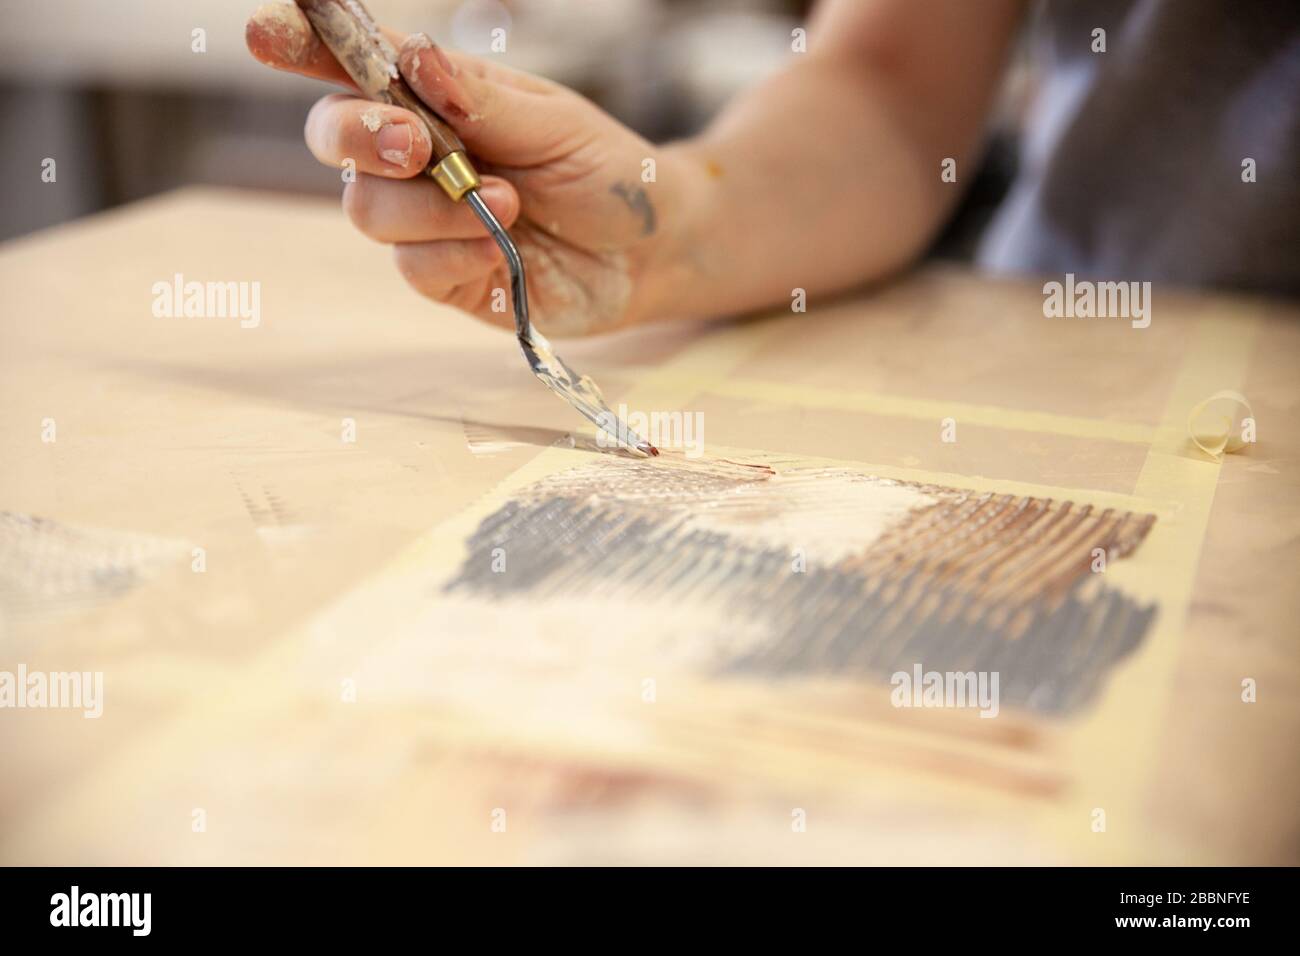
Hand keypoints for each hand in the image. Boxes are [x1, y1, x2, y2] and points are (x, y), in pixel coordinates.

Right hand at [246, 3, 688, 335]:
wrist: (649, 247)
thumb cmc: (602, 169)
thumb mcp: (550, 120)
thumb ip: (477, 98)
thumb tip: (415, 60)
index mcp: (435, 99)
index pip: (355, 68)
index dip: (302, 48)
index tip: (264, 34)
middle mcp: (415, 158)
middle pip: (333, 139)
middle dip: (360, 136)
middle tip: (415, 144)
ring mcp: (424, 221)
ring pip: (368, 211)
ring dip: (433, 206)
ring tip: (506, 201)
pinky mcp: (445, 276)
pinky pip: (413, 269)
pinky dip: (456, 252)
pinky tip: (501, 246)